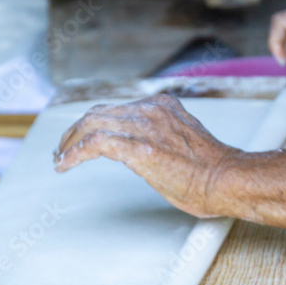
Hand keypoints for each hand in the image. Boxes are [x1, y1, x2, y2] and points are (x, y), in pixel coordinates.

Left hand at [53, 94, 240, 217]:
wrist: (226, 179)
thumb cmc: (210, 171)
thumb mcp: (182, 142)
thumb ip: (161, 137)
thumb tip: (144, 152)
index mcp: (162, 106)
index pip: (115, 108)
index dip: (92, 123)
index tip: (80, 139)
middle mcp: (150, 110)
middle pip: (98, 113)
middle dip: (74, 131)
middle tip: (61, 149)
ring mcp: (144, 126)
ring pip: (92, 124)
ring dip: (69, 142)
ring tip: (59, 158)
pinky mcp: (138, 147)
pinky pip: (95, 144)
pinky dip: (74, 153)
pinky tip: (65, 164)